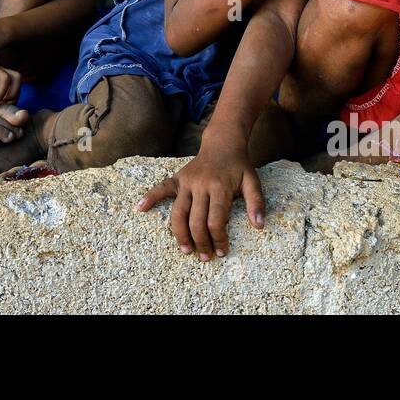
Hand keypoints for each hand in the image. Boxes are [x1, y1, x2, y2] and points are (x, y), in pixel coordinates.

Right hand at [135, 139, 264, 259]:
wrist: (223, 142)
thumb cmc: (239, 165)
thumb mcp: (252, 180)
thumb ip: (256, 202)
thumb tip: (259, 225)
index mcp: (219, 186)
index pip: (216, 219)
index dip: (218, 238)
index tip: (222, 251)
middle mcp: (200, 184)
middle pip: (196, 220)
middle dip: (201, 242)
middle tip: (205, 257)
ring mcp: (186, 181)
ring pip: (178, 212)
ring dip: (180, 234)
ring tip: (185, 250)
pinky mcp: (178, 178)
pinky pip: (161, 188)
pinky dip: (150, 197)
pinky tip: (140, 208)